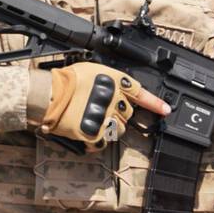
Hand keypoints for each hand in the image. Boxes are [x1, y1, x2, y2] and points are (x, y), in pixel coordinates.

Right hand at [39, 62, 168, 151]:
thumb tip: (118, 88)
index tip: (165, 110)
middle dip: (118, 114)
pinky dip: (95, 141)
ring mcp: (106, 117)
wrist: (48, 94)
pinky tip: (87, 135)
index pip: (141, 94)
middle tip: (102, 111)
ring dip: (109, 128)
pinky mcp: (94, 132)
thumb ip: (109, 80)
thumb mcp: (91, 70)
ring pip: (118, 129)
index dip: (154, 103)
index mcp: (116, 82)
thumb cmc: (65, 80)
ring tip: (93, 122)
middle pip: (128, 114)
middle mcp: (115, 100)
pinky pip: (102, 142)